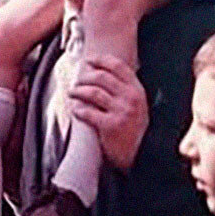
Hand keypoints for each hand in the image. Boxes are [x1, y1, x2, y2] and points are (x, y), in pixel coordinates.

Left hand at [70, 55, 148, 171]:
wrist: (142, 155)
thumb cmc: (135, 129)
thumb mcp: (138, 105)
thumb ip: (126, 88)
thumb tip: (105, 70)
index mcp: (137, 90)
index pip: (118, 66)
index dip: (101, 60)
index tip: (89, 60)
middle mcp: (131, 98)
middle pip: (102, 77)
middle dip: (85, 77)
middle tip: (77, 81)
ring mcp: (122, 111)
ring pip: (93, 92)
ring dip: (78, 91)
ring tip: (72, 93)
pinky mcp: (111, 126)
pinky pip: (89, 112)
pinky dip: (78, 109)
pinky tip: (75, 109)